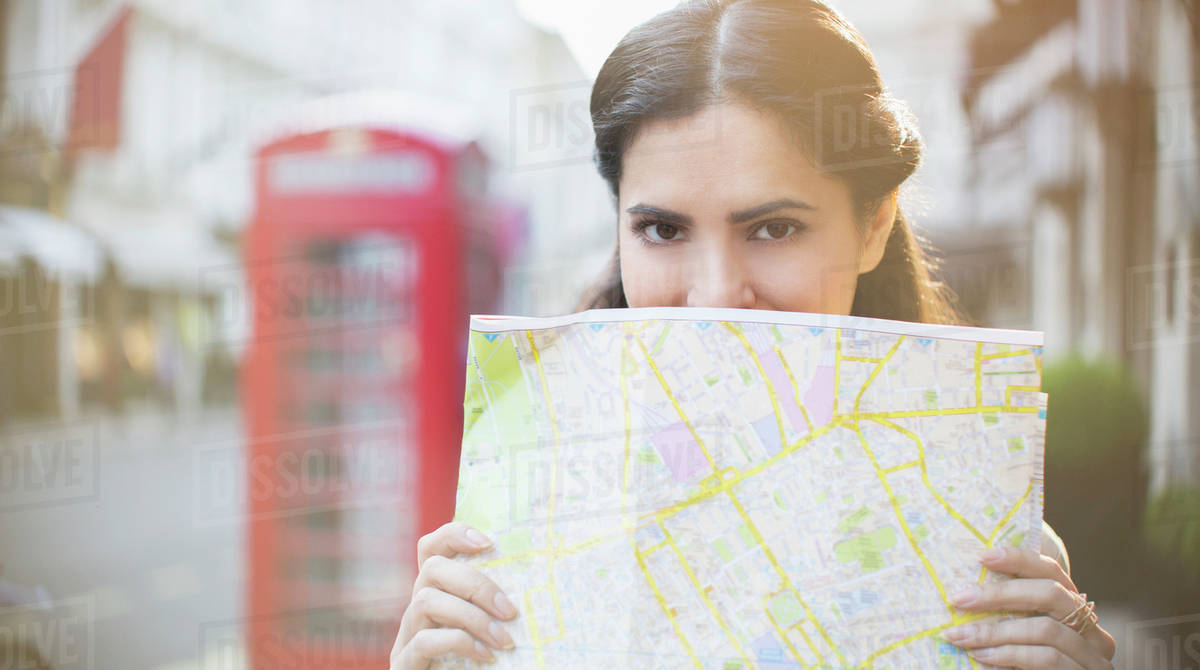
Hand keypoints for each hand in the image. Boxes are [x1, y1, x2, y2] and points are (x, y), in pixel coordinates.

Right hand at [390, 521, 519, 668]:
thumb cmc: (481, 666)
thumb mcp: (490, 630)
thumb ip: (498, 608)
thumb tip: (547, 581)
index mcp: (438, 595)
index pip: (429, 548)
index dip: (453, 534)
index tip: (487, 542)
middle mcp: (416, 610)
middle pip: (431, 569)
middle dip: (475, 584)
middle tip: (509, 610)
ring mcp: (405, 637)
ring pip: (425, 601)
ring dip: (471, 616)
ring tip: (504, 639)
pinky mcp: (403, 664)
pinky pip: (424, 641)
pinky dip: (459, 643)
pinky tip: (486, 656)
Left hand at [944, 545, 1115, 668]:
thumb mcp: (1021, 640)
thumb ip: (1011, 617)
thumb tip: (966, 590)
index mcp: (1076, 614)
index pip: (1052, 572)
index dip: (1019, 559)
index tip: (982, 556)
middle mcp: (1093, 632)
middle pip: (1051, 594)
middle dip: (1000, 593)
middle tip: (959, 598)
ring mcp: (1094, 657)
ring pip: (1045, 629)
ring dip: (994, 632)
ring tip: (960, 635)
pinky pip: (1047, 658)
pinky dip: (1010, 654)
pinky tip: (983, 656)